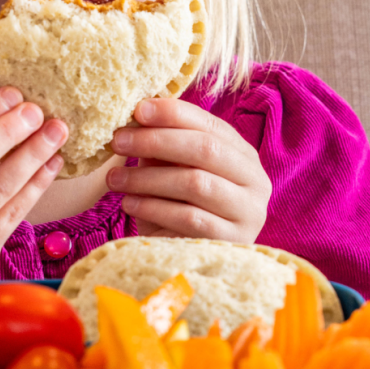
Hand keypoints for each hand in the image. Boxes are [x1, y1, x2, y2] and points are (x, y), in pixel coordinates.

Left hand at [105, 98, 270, 242]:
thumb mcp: (172, 168)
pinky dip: (154, 207)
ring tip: (115, 179)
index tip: (137, 110)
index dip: (173, 113)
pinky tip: (129, 204)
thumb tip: (138, 113)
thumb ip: (162, 142)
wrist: (188, 258)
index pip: (209, 124)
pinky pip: (190, 218)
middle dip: (156, 141)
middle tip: (118, 141)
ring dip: (148, 178)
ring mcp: (248, 212)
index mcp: (242, 153)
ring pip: (196, 183)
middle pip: (205, 149)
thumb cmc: (178, 204)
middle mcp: (254, 180)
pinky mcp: (232, 241)